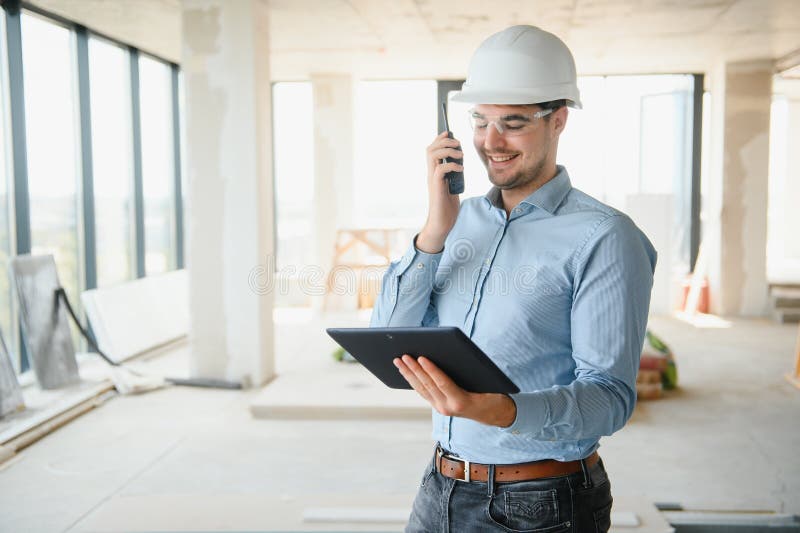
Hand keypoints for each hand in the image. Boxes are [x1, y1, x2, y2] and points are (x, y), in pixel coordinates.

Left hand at [393, 354, 515, 427]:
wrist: (495, 414)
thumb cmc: (493, 394)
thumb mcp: (486, 383)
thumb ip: (469, 372)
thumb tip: (449, 354)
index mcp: (461, 401)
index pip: (442, 383)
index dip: (431, 370)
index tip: (421, 357)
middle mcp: (448, 407)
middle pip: (428, 385)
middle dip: (414, 369)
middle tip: (403, 355)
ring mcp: (441, 408)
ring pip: (421, 389)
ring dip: (408, 374)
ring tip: (398, 361)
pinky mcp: (438, 406)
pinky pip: (423, 392)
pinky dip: (413, 380)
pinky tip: (406, 371)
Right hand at [418, 132, 463, 252]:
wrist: (442, 224)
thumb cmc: (448, 208)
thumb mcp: (453, 186)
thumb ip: (453, 175)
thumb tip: (459, 164)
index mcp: (434, 173)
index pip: (432, 149)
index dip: (440, 139)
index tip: (450, 133)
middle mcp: (431, 174)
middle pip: (430, 148)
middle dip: (444, 141)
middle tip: (457, 143)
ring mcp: (432, 180)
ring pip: (433, 155)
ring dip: (447, 150)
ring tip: (460, 154)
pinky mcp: (437, 187)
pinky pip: (441, 169)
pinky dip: (452, 165)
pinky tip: (460, 168)